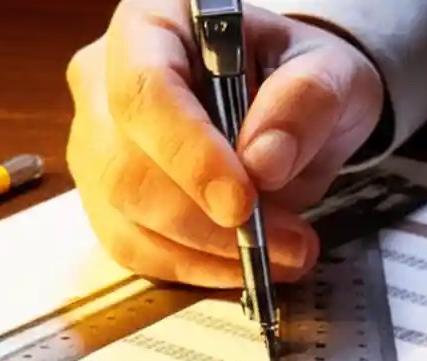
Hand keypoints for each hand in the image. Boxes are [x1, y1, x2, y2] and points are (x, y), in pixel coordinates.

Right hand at [65, 0, 383, 285]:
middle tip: (286, 241)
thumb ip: (307, 100)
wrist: (286, 106)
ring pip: (127, 218)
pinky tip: (241, 265)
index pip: (145, 92)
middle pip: (126, 168)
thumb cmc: (295, 74)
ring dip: (207, 252)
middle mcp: (104, 82)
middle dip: (207, 221)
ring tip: (283, 254)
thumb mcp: (329, 69)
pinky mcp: (107, 202)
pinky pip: (136, 251)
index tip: (242, 202)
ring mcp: (97, 146)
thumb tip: (265, 161)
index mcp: (151, 25)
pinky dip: (194, 269)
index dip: (189, 155)